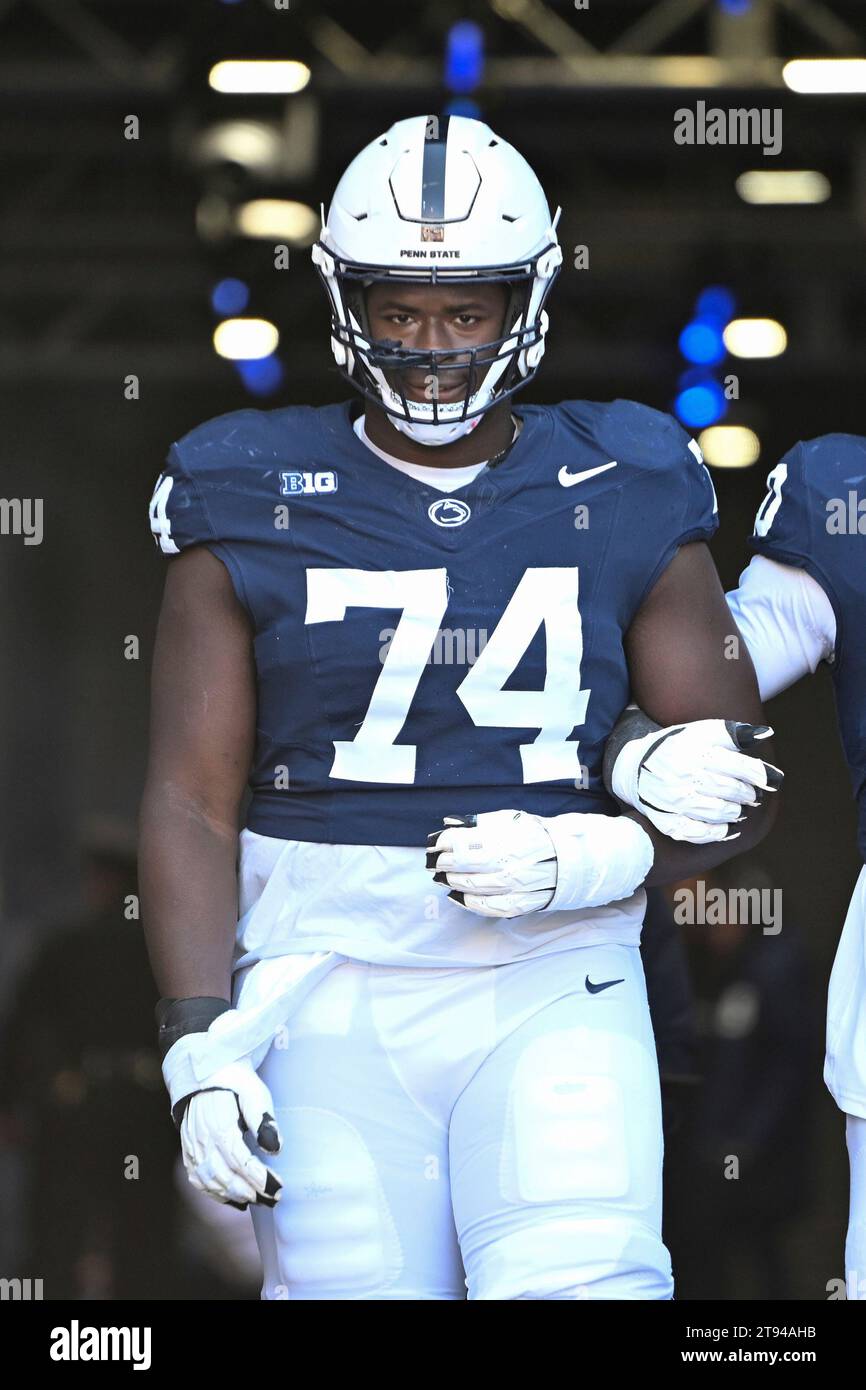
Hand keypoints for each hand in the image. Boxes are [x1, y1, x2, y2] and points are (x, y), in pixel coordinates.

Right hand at [178, 1060, 282, 1210]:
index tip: (278, 1188)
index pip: (239, 1160)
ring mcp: (192, 1145)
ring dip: (233, 1195)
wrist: (208, 1071)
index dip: (258, 1178)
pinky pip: (198, 1178)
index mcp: (218, 1123)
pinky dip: (215, 1193)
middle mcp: (202, 1138)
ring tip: (256, 1200)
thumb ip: (263, 1119)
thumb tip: (275, 1148)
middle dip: (249, 1191)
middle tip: (273, 1198)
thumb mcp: (255, 1092)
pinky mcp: (189, 1149)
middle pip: (224, 1175)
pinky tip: (233, 1199)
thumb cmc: (236, 1081)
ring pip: (209, 1180)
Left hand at [426, 810, 556, 917]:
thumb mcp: (509, 820)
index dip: (446, 843)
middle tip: (435, 862)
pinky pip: (491, 908)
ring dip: (455, 883)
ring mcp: (517, 886)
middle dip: (445, 864)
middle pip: (467, 867)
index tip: (436, 843)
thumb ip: (480, 823)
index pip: (466, 843)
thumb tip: (450, 824)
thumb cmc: (533, 836)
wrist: (566, 858)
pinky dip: (472, 903)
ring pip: (476, 888)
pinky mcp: (522, 903)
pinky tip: (460, 897)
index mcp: (508, 839)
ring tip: (444, 878)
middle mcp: (512, 864)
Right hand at [611, 718, 782, 843]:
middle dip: (747, 794)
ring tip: (738, 808)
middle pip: (729, 790)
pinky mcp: (667, 821)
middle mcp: (682, 776)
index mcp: (693, 752)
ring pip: (717, 813)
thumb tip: (765, 734)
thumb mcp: (701, 732)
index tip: (772, 780)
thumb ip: (732, 733)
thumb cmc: (677, 747)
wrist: (636, 766)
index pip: (735, 765)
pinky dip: (716, 832)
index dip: (759, 773)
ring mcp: (673, 801)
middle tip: (753, 795)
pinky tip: (724, 827)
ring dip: (735, 812)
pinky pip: (697, 834)